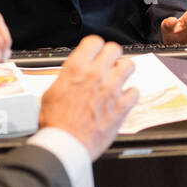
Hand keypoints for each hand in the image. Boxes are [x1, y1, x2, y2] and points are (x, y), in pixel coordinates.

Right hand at [39, 36, 138, 160]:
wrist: (65, 144)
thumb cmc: (56, 123)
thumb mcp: (51, 92)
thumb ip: (66, 78)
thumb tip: (73, 74)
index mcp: (76, 69)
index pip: (94, 42)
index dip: (96, 46)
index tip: (96, 52)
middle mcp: (96, 75)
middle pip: (114, 49)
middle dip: (112, 55)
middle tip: (109, 63)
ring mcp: (111, 89)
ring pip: (129, 66)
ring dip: (124, 70)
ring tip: (119, 77)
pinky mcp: (122, 106)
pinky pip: (135, 91)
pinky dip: (131, 94)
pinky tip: (124, 97)